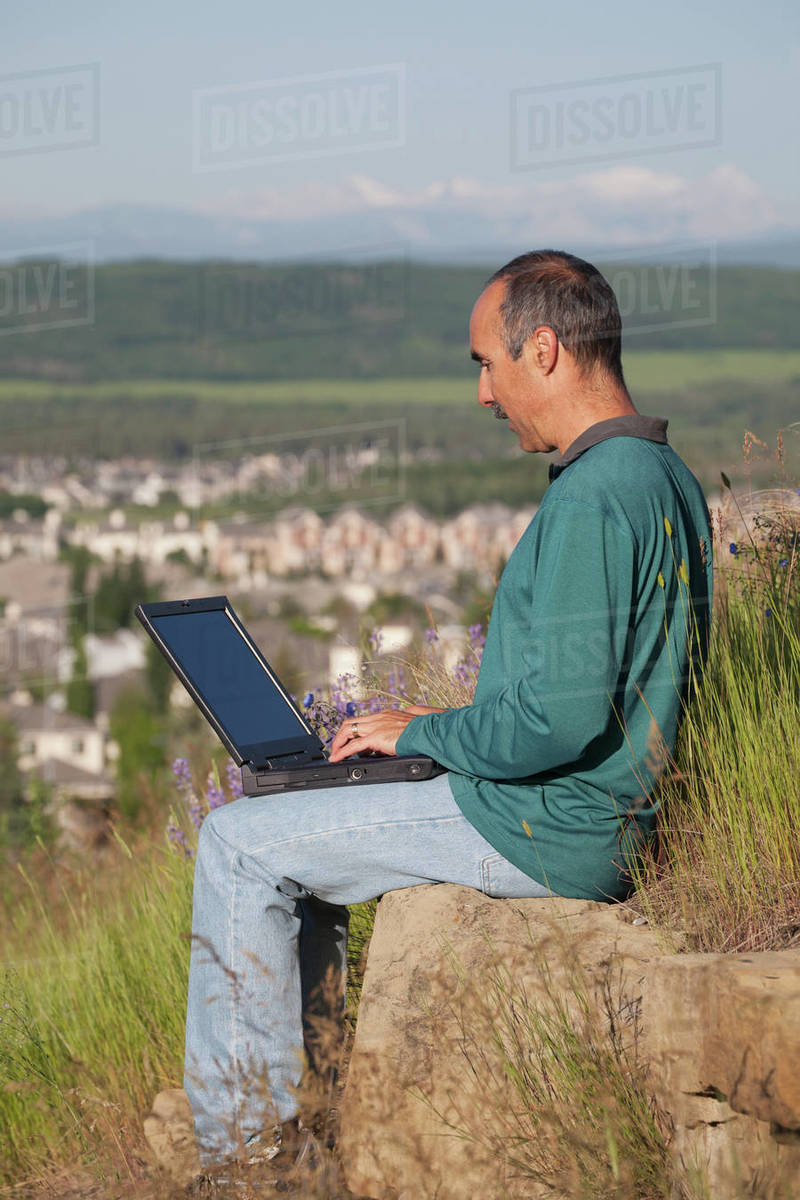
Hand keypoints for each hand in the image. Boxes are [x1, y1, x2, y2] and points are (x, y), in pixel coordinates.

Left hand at [328, 705, 446, 761]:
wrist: (429, 733)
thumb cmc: (424, 732)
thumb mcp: (409, 728)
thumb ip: (400, 729)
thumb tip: (398, 737)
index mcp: (386, 715)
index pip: (362, 720)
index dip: (351, 730)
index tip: (347, 740)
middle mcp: (379, 717)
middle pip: (350, 723)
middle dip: (339, 736)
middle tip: (336, 748)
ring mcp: (376, 725)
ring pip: (347, 731)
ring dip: (337, 743)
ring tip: (334, 755)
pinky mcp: (377, 737)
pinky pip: (353, 745)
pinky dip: (342, 752)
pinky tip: (337, 759)